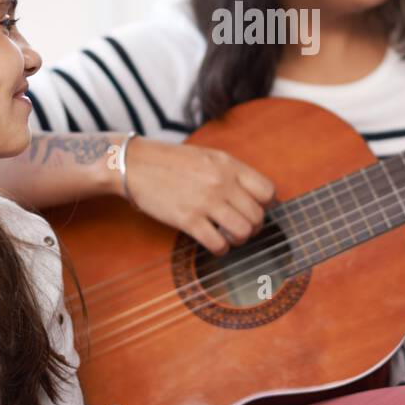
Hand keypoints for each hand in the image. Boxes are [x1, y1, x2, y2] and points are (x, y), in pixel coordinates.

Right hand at [121, 138, 274, 255]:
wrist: (136, 164)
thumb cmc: (172, 161)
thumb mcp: (209, 156)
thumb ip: (233, 173)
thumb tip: (257, 195)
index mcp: (229, 165)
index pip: (268, 191)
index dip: (266, 205)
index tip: (255, 209)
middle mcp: (221, 182)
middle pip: (258, 215)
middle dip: (253, 227)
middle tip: (241, 227)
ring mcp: (205, 202)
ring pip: (243, 232)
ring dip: (239, 239)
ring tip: (228, 235)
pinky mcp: (187, 220)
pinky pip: (218, 243)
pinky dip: (221, 248)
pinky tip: (214, 243)